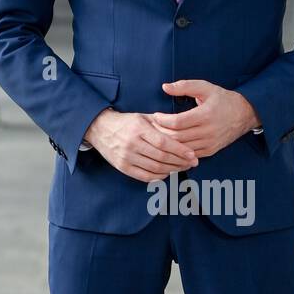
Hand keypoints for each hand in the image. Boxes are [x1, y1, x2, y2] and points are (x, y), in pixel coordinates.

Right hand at [83, 107, 198, 182]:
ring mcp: (126, 157)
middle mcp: (132, 144)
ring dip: (172, 170)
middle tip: (192, 162)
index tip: (192, 154)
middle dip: (180, 161)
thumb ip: (161, 123)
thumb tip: (184, 129)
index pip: (163, 142)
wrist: (100, 129)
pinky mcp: (122, 167)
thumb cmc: (127, 122)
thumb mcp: (143, 117)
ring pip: (155, 168)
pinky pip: (145, 176)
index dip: (180, 150)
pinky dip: (159, 177)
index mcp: (139, 129)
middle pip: (161, 157)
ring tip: (183, 167)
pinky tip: (168, 173)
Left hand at [151, 80, 259, 156]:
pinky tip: (170, 145)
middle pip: (177, 138)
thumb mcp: (205, 87)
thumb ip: (184, 86)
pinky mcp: (210, 151)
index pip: (177, 122)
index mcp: (206, 115)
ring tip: (158, 136)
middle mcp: (208, 131)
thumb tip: (165, 87)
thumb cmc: (223, 99)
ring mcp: (210, 143)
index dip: (162, 120)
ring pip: (182, 148)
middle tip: (153, 127)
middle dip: (161, 133)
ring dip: (168, 144)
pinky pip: (189, 155)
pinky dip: (178, 151)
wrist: (244, 114)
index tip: (156, 116)